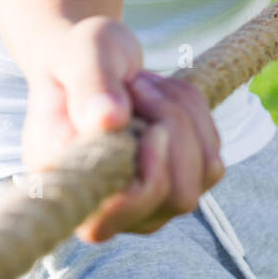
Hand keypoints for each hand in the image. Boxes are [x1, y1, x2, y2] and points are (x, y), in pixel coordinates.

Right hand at [21, 16, 223, 243]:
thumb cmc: (79, 59)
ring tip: (147, 86)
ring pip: (201, 176)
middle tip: (139, 84)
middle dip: (174, 128)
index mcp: (65, 184)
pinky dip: (198, 119)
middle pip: (176, 196)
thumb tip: (107, 120)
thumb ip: (90, 85)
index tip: (152, 127)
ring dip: (185, 118)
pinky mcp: (175, 187)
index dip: (144, 179)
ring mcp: (144, 204)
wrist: (91, 61)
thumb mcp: (82, 55)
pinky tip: (164, 97)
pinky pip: (212, 162)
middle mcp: (103, 207)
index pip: (106, 223)